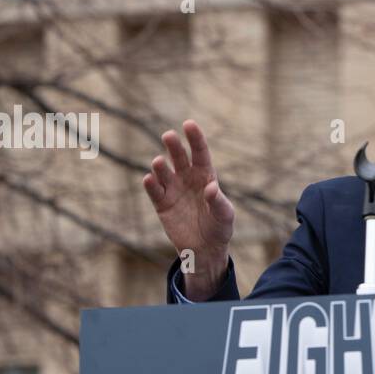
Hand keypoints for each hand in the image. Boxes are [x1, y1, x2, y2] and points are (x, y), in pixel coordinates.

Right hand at [142, 120, 234, 300]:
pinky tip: (149, 179)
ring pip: (164, 172)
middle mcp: (187, 178)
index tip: (189, 124)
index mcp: (206, 176)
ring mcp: (173, 190)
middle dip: (174, 146)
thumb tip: (211, 188)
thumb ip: (219, 202)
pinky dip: (151, 184)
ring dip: (160, 166)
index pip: (200, 153)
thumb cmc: (219, 228)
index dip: (195, 138)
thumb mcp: (225, 216)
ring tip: (159, 162)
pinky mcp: (162, 204)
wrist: (205, 249)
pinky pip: (154, 191)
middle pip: (179, 157)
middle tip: (169, 135)